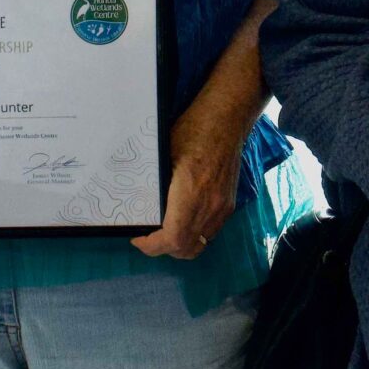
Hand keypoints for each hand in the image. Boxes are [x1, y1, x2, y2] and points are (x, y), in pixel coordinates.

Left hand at [131, 110, 241, 260]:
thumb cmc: (191, 131)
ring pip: (200, 244)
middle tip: (147, 236)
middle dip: (163, 249)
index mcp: (191, 193)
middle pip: (186, 249)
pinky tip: (184, 219)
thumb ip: (156, 186)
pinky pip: (211, 232)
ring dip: (181, 244)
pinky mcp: (230, 204)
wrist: (226, 120)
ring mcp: (222, 207)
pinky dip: (195, 234)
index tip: (138, 238)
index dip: (152, 246)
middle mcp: (210, 206)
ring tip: (165, 231)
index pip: (173, 238)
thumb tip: (140, 205)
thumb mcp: (163, 156)